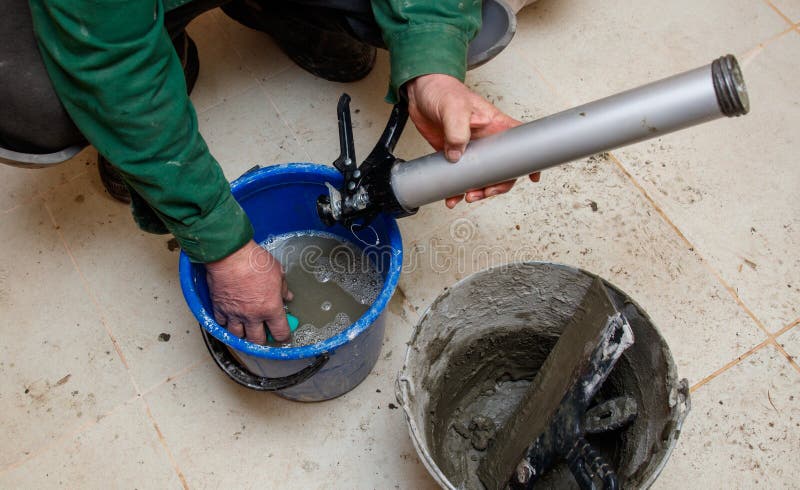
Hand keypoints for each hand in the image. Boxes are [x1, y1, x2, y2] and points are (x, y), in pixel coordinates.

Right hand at [205, 240, 293, 343]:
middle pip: (257, 340)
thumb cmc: (255, 261)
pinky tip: (229, 318)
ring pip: (237, 336)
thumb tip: (287, 297)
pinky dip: (226, 323)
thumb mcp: (277, 272)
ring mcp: (234, 314)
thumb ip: (283, 288)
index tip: (284, 336)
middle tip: (264, 335)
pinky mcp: (219, 308)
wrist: (230, 255)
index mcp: (270, 308)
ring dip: (243, 335)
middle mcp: (252, 315)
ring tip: (246, 329)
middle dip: (262, 340)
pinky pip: (221, 323)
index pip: (280, 332)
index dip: (283, 337)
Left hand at [405, 74, 539, 207]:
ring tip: (467, 196)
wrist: (420, 93)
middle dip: (497, 184)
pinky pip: (460, 176)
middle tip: (485, 191)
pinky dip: (457, 189)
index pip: (520, 142)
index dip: (529, 159)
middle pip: (502, 168)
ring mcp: (470, 149)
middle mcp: (486, 139)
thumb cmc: (442, 90)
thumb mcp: (454, 107)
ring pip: (482, 176)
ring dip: (477, 190)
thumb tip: (458, 155)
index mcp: (494, 125)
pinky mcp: (454, 155)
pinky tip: (452, 197)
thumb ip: (458, 130)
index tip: (532, 175)